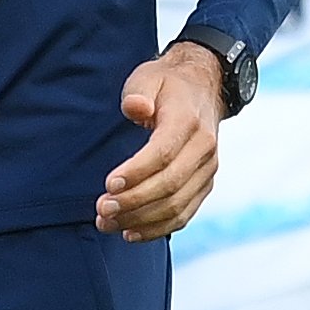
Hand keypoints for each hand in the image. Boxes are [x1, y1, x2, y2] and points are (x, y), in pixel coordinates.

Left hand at [96, 42, 222, 240]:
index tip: (108, 184)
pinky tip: (131, 233)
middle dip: (134, 202)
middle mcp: (204, 149)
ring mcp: (208, 170)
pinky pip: (185, 213)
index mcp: (189, 122)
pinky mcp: (204, 184)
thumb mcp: (148, 77)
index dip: (136, 172)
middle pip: (170, 185)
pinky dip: (159, 227)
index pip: (163, 154)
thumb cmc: (166, 84)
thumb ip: (138, 93)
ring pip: (178, 205)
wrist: (201, 87)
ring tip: (107, 223)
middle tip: (101, 209)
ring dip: (141, 220)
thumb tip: (136, 108)